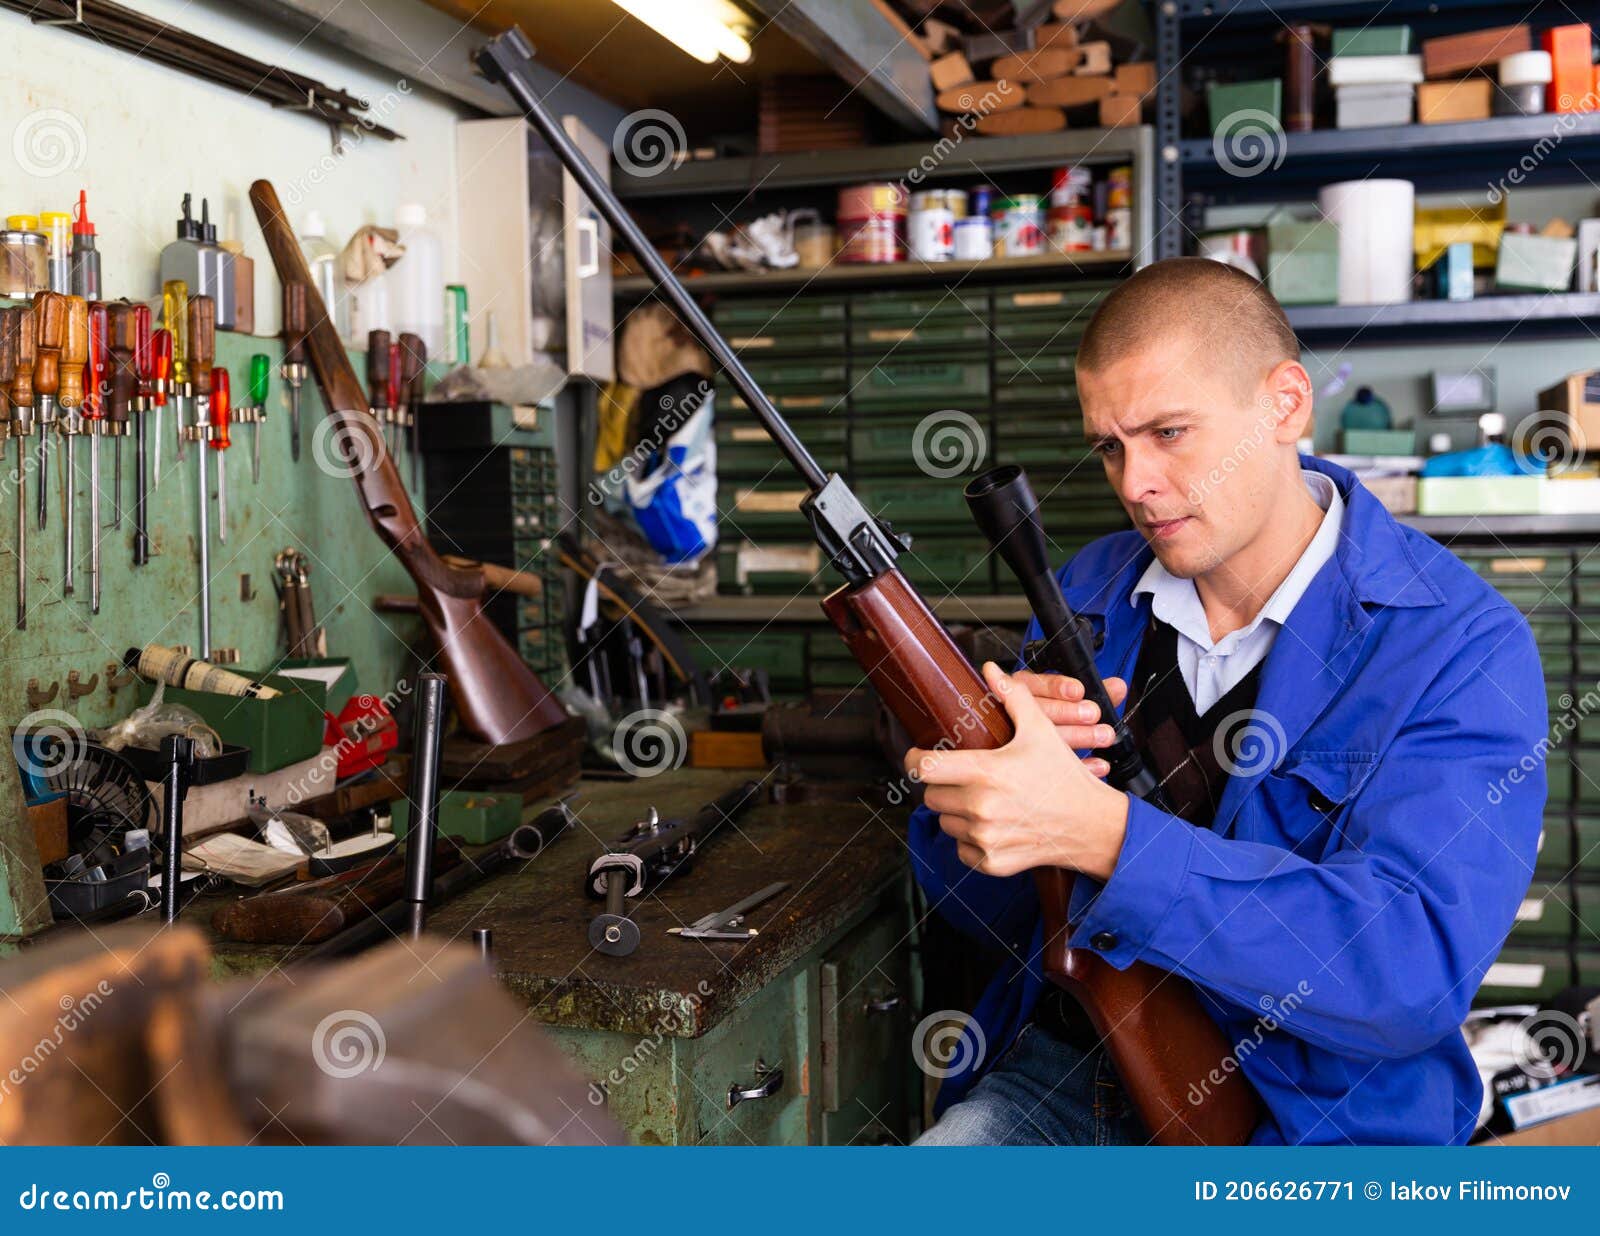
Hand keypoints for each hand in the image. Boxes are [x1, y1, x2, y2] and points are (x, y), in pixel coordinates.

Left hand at [904, 662, 1130, 880]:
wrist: (1094, 826)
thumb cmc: (1066, 777)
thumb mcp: (1041, 731)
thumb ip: (1012, 697)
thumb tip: (990, 669)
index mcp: (986, 772)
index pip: (923, 767)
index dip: (914, 759)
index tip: (919, 756)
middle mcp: (980, 808)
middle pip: (931, 795)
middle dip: (943, 784)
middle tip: (964, 777)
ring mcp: (984, 838)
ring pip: (945, 822)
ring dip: (956, 811)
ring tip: (983, 800)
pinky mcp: (991, 863)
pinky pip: (961, 849)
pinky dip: (970, 839)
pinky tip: (993, 824)